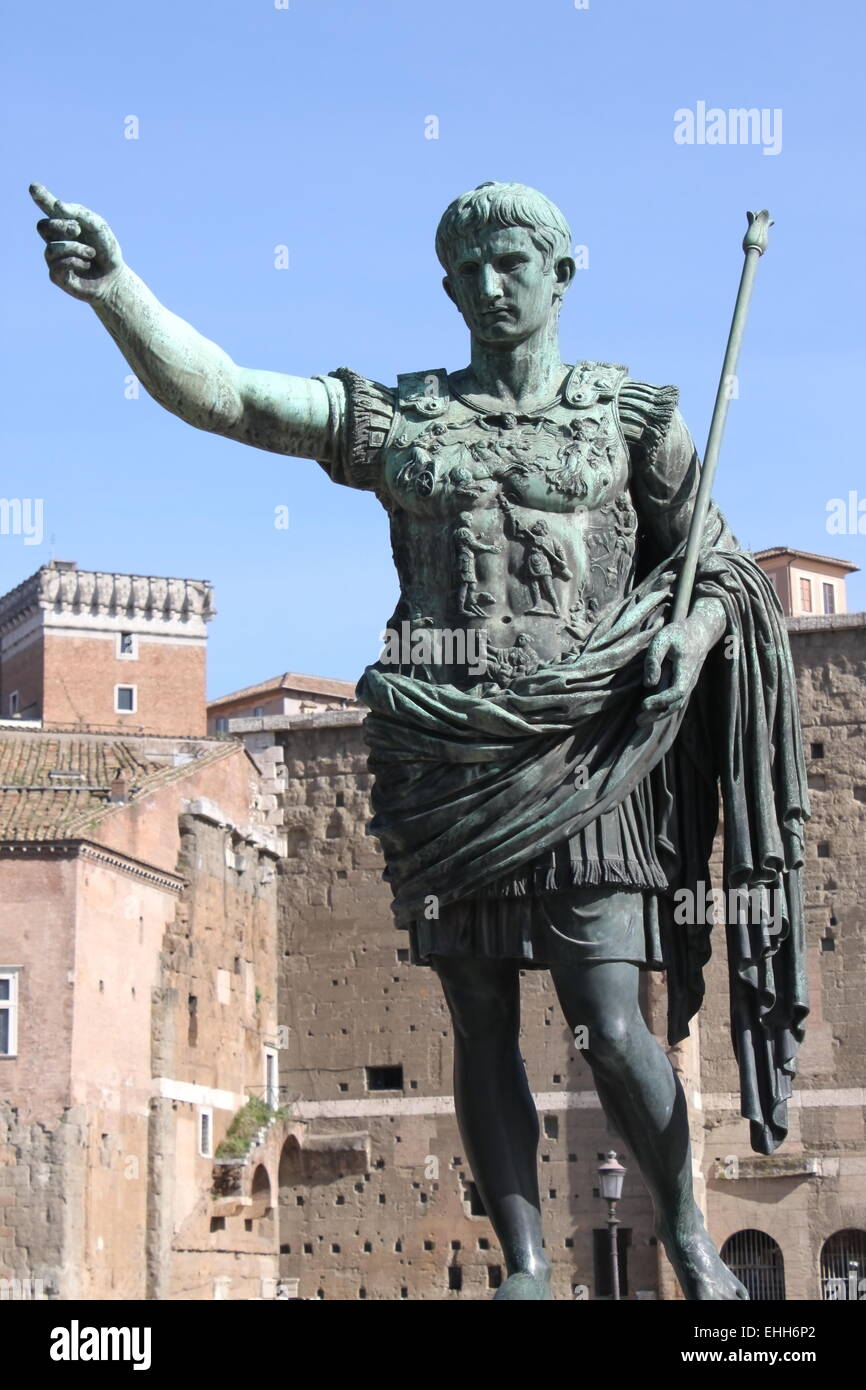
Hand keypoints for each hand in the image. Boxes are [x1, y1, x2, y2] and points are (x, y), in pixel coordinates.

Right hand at [31, 183, 123, 301]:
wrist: (114, 277)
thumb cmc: (106, 250)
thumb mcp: (98, 227)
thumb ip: (80, 213)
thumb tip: (57, 205)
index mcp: (64, 224)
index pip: (47, 209)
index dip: (40, 198)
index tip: (33, 187)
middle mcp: (55, 239)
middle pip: (42, 226)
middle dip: (60, 226)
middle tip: (78, 230)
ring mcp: (54, 258)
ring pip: (51, 248)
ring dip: (74, 248)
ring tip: (91, 253)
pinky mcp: (56, 276)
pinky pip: (58, 265)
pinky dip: (75, 261)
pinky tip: (86, 264)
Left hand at [638, 615, 711, 726]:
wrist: (701, 632)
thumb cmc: (679, 634)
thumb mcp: (662, 639)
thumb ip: (654, 660)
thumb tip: (648, 684)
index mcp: (686, 667)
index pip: (677, 691)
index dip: (661, 700)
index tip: (643, 704)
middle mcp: (690, 680)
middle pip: (676, 704)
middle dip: (657, 714)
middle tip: (638, 721)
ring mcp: (689, 684)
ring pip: (676, 705)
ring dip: (659, 715)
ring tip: (639, 721)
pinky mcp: (684, 685)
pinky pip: (675, 701)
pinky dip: (663, 709)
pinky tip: (648, 713)